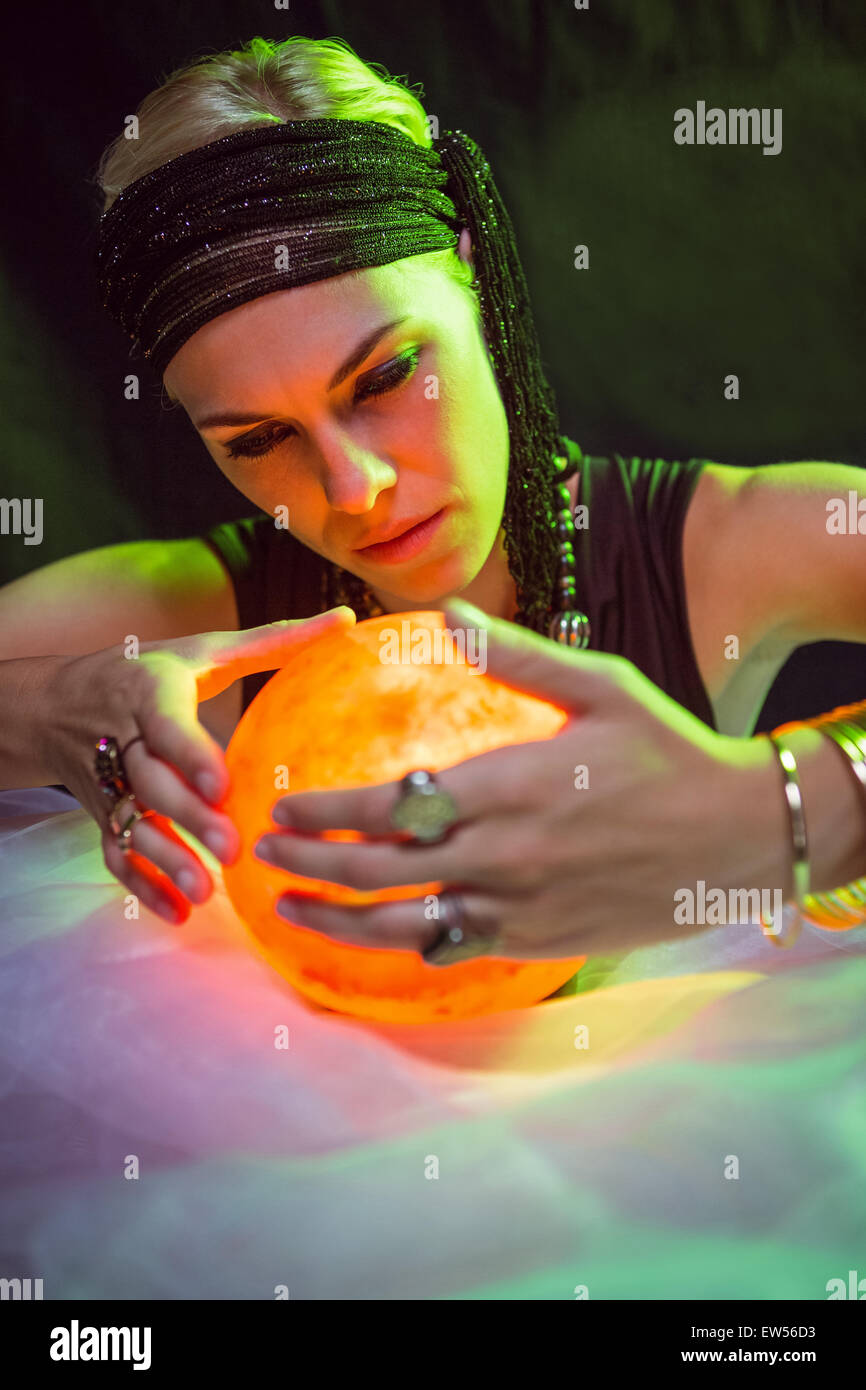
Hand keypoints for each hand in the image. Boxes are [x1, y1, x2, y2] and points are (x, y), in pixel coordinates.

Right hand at [44, 608, 355, 924]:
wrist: (55, 705)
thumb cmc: (146, 672)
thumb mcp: (202, 650)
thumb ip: (274, 641)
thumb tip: (346, 620)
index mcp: (148, 692)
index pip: (165, 726)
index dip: (191, 755)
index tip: (224, 784)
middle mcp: (122, 740)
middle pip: (150, 784)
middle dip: (187, 817)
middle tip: (231, 848)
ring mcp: (109, 784)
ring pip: (131, 825)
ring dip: (165, 859)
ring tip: (205, 893)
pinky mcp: (102, 815)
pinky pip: (115, 854)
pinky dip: (142, 885)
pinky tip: (180, 913)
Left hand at [255, 600, 782, 957]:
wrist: (739, 835)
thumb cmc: (669, 752)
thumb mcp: (602, 687)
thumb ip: (519, 655)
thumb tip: (450, 611)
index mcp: (510, 786)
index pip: (391, 806)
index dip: (326, 811)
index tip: (285, 804)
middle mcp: (505, 854)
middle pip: (380, 871)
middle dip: (309, 865)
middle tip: (264, 853)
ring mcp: (520, 907)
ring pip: (404, 926)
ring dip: (335, 920)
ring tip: (289, 908)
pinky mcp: (539, 941)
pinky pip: (454, 949)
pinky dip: (405, 946)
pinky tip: (376, 936)